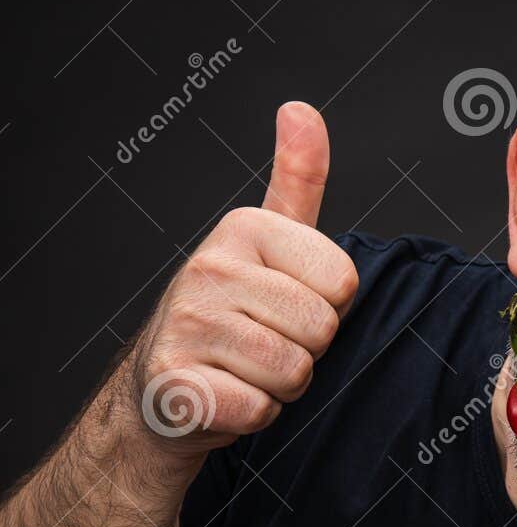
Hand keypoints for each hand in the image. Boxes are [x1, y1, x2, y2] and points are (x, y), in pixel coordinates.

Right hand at [124, 102, 357, 454]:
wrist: (163, 389)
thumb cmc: (230, 318)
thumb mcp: (268, 243)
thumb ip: (297, 181)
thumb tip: (302, 110)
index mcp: (243, 229)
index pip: (344, 284)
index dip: (327, 310)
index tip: (286, 308)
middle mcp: (209, 267)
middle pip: (322, 329)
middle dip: (306, 352)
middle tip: (264, 345)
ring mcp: (187, 324)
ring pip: (294, 373)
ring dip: (280, 387)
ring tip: (243, 369)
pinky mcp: (176, 383)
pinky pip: (259, 409)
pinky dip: (252, 416)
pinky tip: (225, 397)